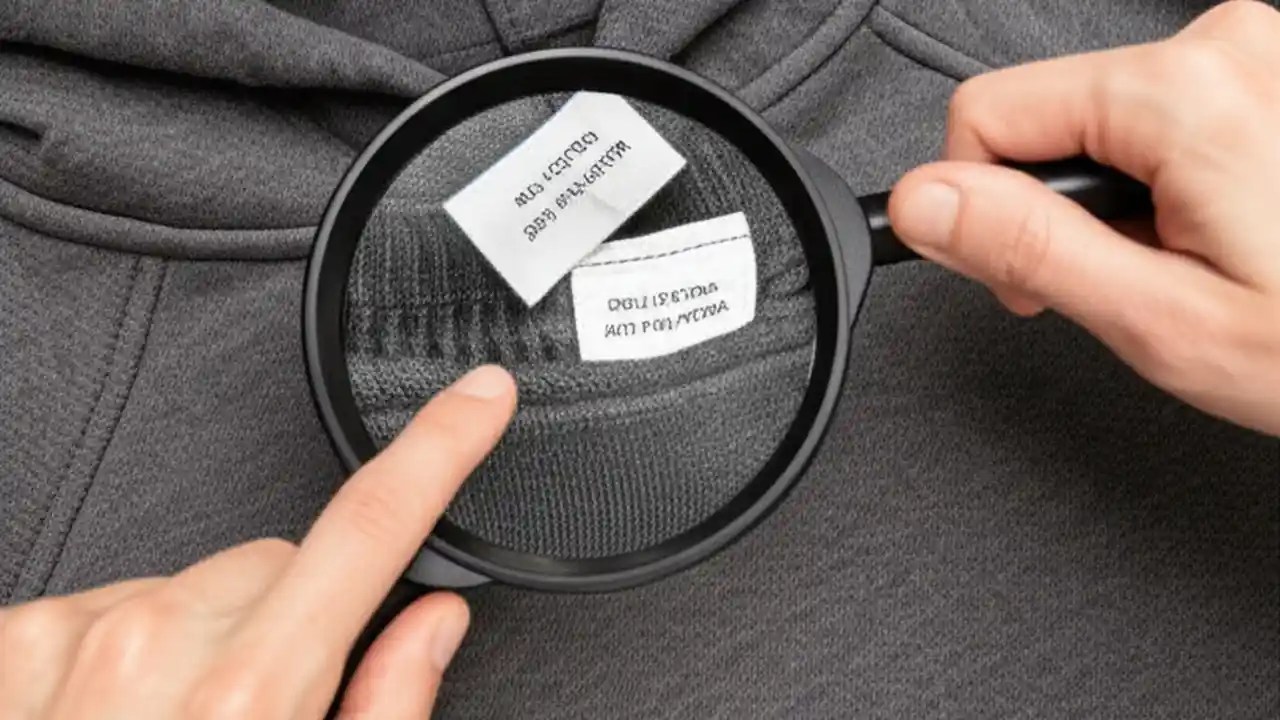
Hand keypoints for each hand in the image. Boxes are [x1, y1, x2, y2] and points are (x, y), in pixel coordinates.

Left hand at [0, 365, 516, 718]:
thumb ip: (387, 708)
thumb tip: (429, 625)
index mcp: (250, 697)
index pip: (371, 527)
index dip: (438, 449)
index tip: (477, 398)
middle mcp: (156, 643)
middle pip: (280, 560)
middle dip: (293, 613)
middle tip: (268, 707)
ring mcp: (74, 636)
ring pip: (197, 579)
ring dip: (206, 634)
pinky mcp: (16, 637)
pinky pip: (115, 602)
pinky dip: (131, 646)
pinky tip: (117, 718)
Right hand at [888, 0, 1279, 436]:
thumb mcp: (1164, 319)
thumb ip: (1030, 249)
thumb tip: (925, 202)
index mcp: (1185, 95)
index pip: (983, 115)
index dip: (978, 209)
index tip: (1028, 274)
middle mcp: (1227, 46)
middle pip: (1047, 116)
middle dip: (1062, 206)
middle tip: (1131, 278)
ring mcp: (1259, 55)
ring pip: (1104, 120)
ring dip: (1123, 198)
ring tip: (1194, 258)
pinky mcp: (1272, 76)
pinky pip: (1165, 117)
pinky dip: (1171, 179)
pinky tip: (1224, 229)